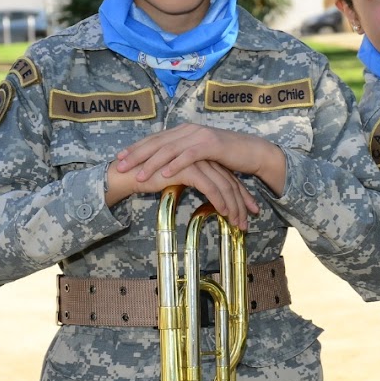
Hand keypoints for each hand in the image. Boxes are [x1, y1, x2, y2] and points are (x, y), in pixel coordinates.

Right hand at [106, 159, 255, 229]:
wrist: (130, 174)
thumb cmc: (151, 178)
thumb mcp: (179, 179)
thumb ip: (194, 180)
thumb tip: (210, 196)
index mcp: (202, 157)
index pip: (227, 176)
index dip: (240, 194)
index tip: (249, 210)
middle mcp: (202, 156)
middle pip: (230, 180)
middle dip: (242, 202)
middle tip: (249, 220)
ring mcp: (196, 161)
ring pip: (223, 185)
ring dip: (234, 206)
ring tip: (238, 223)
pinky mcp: (189, 169)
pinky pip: (210, 187)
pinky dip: (220, 201)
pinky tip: (225, 213)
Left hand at [114, 123, 286, 195]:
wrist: (251, 152)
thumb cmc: (224, 157)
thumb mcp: (198, 154)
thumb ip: (181, 155)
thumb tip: (162, 164)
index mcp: (183, 131)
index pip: (154, 139)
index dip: (136, 148)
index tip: (119, 159)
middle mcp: (188, 130)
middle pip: (157, 142)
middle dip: (137, 155)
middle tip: (120, 166)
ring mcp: (200, 136)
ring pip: (170, 149)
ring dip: (152, 162)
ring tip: (138, 175)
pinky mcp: (211, 145)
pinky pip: (189, 155)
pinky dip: (176, 164)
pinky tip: (164, 173)